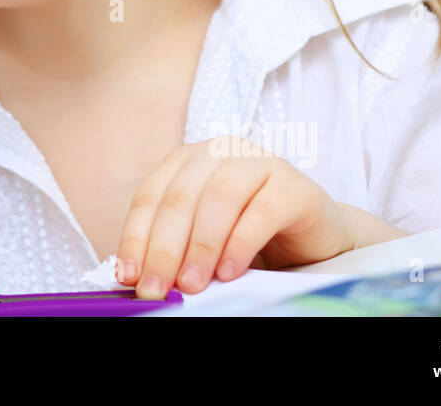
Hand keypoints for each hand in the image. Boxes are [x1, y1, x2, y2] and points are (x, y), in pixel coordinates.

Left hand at [115, 134, 353, 297]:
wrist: (313, 237)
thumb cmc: (248, 237)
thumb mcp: (203, 238)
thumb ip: (173, 248)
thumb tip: (136, 278)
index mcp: (188, 160)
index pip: (151, 194)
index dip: (136, 236)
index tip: (128, 275)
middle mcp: (220, 151)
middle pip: (181, 197)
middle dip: (163, 248)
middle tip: (155, 288)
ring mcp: (259, 162)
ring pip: (219, 198)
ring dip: (200, 247)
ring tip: (191, 285)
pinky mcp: (293, 185)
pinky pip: (261, 213)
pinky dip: (240, 245)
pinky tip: (229, 273)